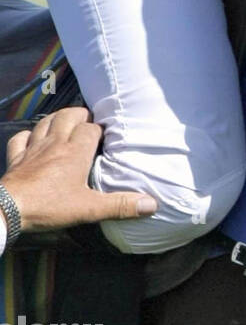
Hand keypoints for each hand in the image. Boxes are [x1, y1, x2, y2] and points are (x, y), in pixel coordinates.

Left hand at [2, 107, 156, 233]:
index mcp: (75, 152)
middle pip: (68, 116)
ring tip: (66, 121)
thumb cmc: (49, 206)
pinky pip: (20, 138)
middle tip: (90, 122)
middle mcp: (55, 144)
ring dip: (57, 118)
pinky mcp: (16, 158)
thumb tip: (152, 204)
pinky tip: (32, 138)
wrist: (6, 209)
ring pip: (45, 122)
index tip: (108, 136)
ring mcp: (33, 149)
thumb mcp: (90, 209)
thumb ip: (121, 205)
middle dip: (80, 115)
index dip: (100, 129)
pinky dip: (28, 134)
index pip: (91, 129)